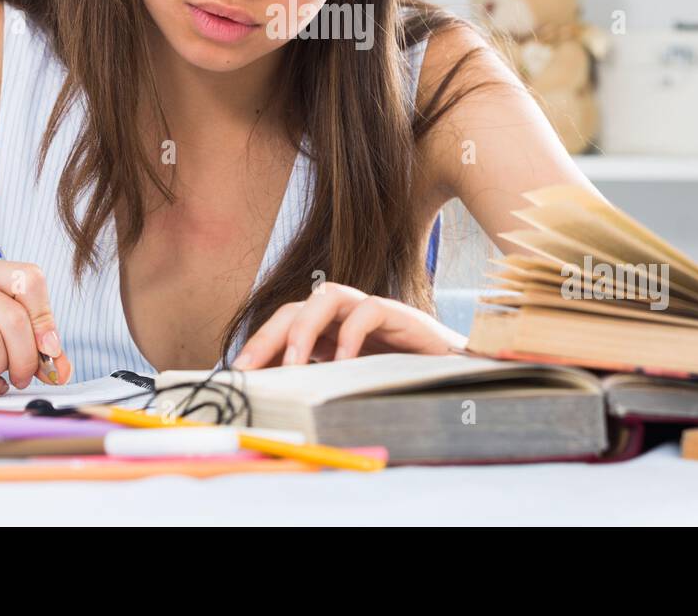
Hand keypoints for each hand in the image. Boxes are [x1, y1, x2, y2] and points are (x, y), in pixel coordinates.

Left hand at [230, 283, 467, 369]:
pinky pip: (370, 310)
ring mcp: (373, 311)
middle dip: (269, 334)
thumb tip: (275, 400)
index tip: (236, 372)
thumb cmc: (404, 384)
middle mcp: (347, 316)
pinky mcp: (402, 316)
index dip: (259, 343)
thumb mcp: (351, 387)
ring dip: (305, 327)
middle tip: (250, 368)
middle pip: (298, 306)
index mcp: (331, 332)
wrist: (461, 378)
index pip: (286, 324)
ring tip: (294, 364)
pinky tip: (342, 363)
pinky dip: (351, 334)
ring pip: (329, 296)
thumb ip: (321, 385)